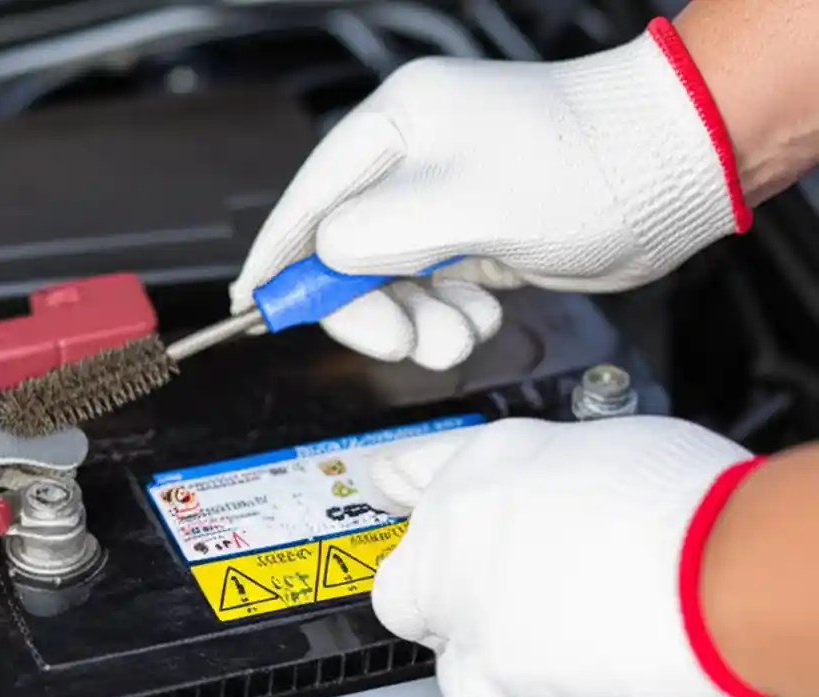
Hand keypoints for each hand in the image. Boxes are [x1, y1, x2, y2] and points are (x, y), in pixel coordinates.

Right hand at [231, 19, 747, 369]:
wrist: (674, 175)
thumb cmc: (588, 165)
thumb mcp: (467, 202)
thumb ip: (377, 233)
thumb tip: (326, 257)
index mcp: (400, 124)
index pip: (312, 197)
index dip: (278, 253)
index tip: (254, 301)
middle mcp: (416, 160)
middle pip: (346, 249)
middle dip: (366, 304)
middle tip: (393, 341)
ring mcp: (445, 199)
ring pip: (391, 280)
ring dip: (418, 319)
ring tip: (458, 332)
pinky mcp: (474, 235)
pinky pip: (433, 291)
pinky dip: (451, 316)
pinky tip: (483, 316)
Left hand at [366, 416, 763, 696]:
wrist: (714, 563)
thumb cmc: (691, 501)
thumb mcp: (607, 448)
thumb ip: (555, 475)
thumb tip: (563, 496)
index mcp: (489, 457)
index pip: (405, 473)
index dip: (404, 495)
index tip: (396, 502)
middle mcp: (456, 518)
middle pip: (405, 565)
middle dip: (438, 586)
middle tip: (498, 594)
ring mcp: (459, 592)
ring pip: (425, 626)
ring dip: (467, 636)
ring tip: (535, 639)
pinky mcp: (482, 663)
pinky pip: (464, 691)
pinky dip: (493, 693)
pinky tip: (536, 683)